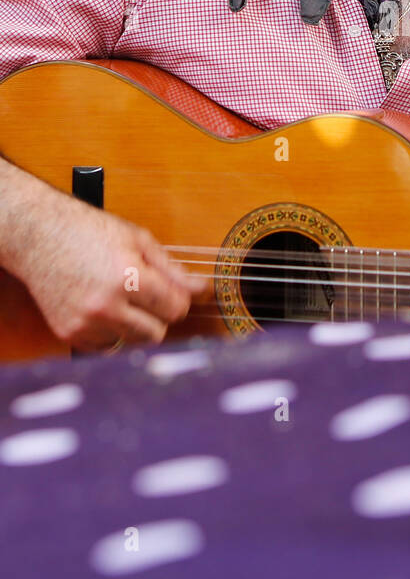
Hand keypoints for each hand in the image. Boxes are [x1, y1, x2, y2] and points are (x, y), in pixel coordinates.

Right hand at [6, 184, 208, 350]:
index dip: (179, 300)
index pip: (175, 309)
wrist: (40, 236)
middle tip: (147, 296)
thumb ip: (172, 269)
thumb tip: (202, 288)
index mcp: (128, 277)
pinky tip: (103, 308)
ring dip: (134, 326)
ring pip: (132, 342)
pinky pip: (106, 347)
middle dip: (159, 316)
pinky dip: (110, 332)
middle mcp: (106, 305)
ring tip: (122, 298)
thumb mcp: (138, 241)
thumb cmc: (91, 231)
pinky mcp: (70, 334)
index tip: (172, 292)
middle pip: (156, 333)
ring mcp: (85, 323)